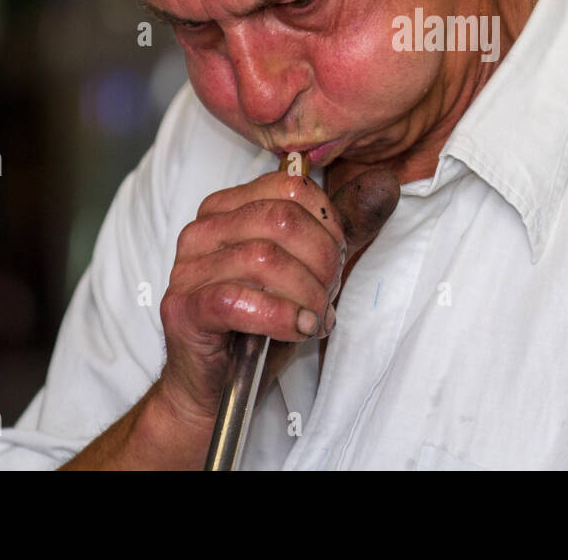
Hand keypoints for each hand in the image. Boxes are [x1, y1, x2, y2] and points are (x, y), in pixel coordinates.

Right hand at [153, 167, 398, 429]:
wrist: (216, 385)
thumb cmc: (261, 324)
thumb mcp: (310, 269)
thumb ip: (343, 227)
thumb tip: (385, 183)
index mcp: (229, 208)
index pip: (291, 188)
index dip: (328, 225)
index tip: (336, 259)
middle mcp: (203, 230)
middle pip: (281, 220)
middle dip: (322, 260)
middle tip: (328, 294)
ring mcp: (187, 268)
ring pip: (263, 258)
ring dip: (305, 293)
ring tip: (314, 318)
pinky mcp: (183, 308)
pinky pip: (236, 300)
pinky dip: (279, 316)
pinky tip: (296, 329)